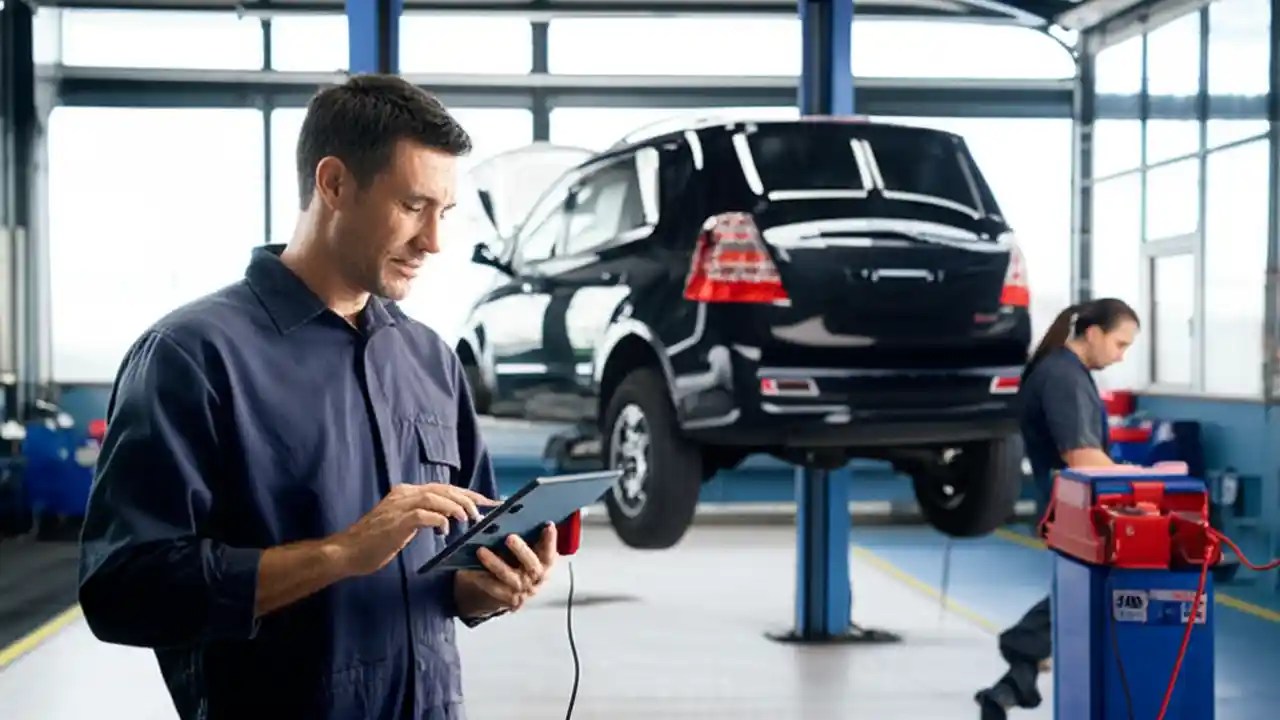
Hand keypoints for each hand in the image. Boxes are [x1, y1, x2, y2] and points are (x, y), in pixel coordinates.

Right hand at [333, 483, 498, 576]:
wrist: (347, 552)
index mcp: (406, 492)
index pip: (443, 488)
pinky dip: (440, 520)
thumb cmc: (374, 542)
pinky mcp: (397, 521)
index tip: (487, 501)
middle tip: (486, 511)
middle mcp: (404, 494)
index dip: (467, 493)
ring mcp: (399, 505)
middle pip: (444, 489)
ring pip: (437, 497)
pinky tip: (445, 530)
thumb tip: (448, 519)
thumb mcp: (402, 524)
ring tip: (470, 519)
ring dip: (457, 507)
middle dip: (469, 498)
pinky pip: (425, 515)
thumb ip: (422, 516)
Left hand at [456, 523, 557, 616]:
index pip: (550, 550)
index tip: (548, 525)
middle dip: (521, 550)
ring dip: (495, 563)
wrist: (513, 590)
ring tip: (480, 550)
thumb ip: (527, 536)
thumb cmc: (520, 560)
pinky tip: (469, 570)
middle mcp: (537, 577)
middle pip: (532, 565)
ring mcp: (523, 589)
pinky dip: (482, 579)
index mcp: (546, 562)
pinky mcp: (507, 599)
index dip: (551, 540)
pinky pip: (493, 588)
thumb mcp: (529, 549)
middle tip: (509, 537)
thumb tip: (511, 513)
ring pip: (509, 576)